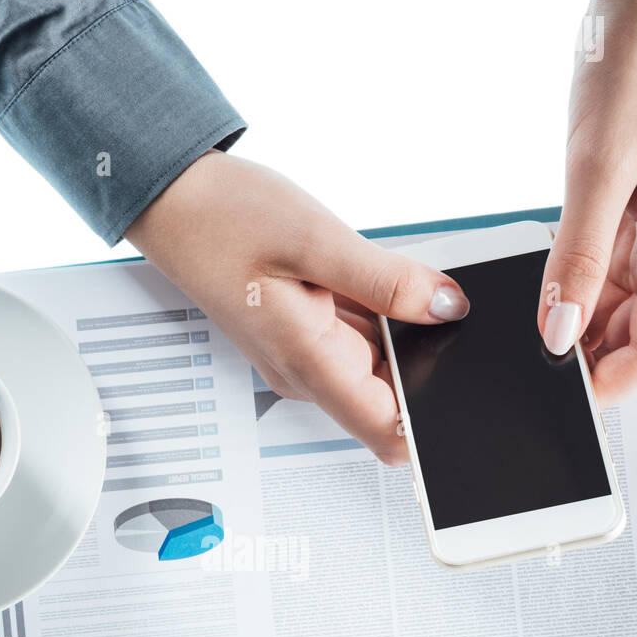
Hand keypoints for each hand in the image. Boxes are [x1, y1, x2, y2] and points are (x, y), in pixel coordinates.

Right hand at [126, 151, 468, 463]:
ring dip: (401, 333)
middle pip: (392, 400)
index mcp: (309, 362)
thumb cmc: (224, 219)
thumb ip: (390, 280)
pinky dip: (380, 315)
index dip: (432, 421)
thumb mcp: (317, 240)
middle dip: (425, 360)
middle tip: (424, 302)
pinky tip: (366, 280)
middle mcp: (307, 374)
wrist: (175, 203)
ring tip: (382, 281)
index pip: (389, 433)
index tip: (461, 382)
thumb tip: (448, 308)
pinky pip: (361, 341)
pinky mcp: (307, 339)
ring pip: (380, 367)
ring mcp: (306, 359)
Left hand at [539, 0, 636, 404]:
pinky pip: (608, 281)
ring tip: (526, 316)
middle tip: (521, 357)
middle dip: (583, 357)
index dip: (609, 387)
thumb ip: (578, 260)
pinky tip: (543, 283)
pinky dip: (574, 290)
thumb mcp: (596, 170)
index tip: (557, 400)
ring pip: (618, 316)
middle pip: (636, 340)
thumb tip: (558, 335)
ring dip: (574, 324)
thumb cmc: (634, 73)